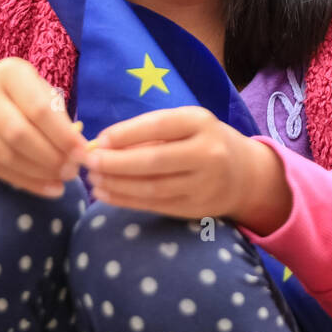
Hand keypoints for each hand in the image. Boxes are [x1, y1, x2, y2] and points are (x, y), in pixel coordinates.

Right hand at [0, 56, 86, 196]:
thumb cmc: (22, 95)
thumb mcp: (41, 93)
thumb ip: (59, 117)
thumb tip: (80, 149)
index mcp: (10, 73)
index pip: (39, 109)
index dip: (62, 135)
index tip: (82, 153)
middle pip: (19, 134)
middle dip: (51, 157)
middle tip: (73, 171)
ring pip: (6, 155)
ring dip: (39, 172)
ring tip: (63, 180)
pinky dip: (25, 181)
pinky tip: (48, 188)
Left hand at [85, 106, 289, 225]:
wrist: (244, 174)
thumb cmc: (204, 142)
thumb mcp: (186, 126)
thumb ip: (150, 133)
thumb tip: (102, 145)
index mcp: (202, 123)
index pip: (157, 126)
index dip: (123, 134)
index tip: (97, 140)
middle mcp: (207, 153)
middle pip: (152, 161)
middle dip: (114, 163)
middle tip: (87, 162)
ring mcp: (203, 184)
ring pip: (151, 187)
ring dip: (115, 184)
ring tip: (93, 179)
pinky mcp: (196, 208)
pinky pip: (154, 205)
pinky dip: (125, 200)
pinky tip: (106, 193)